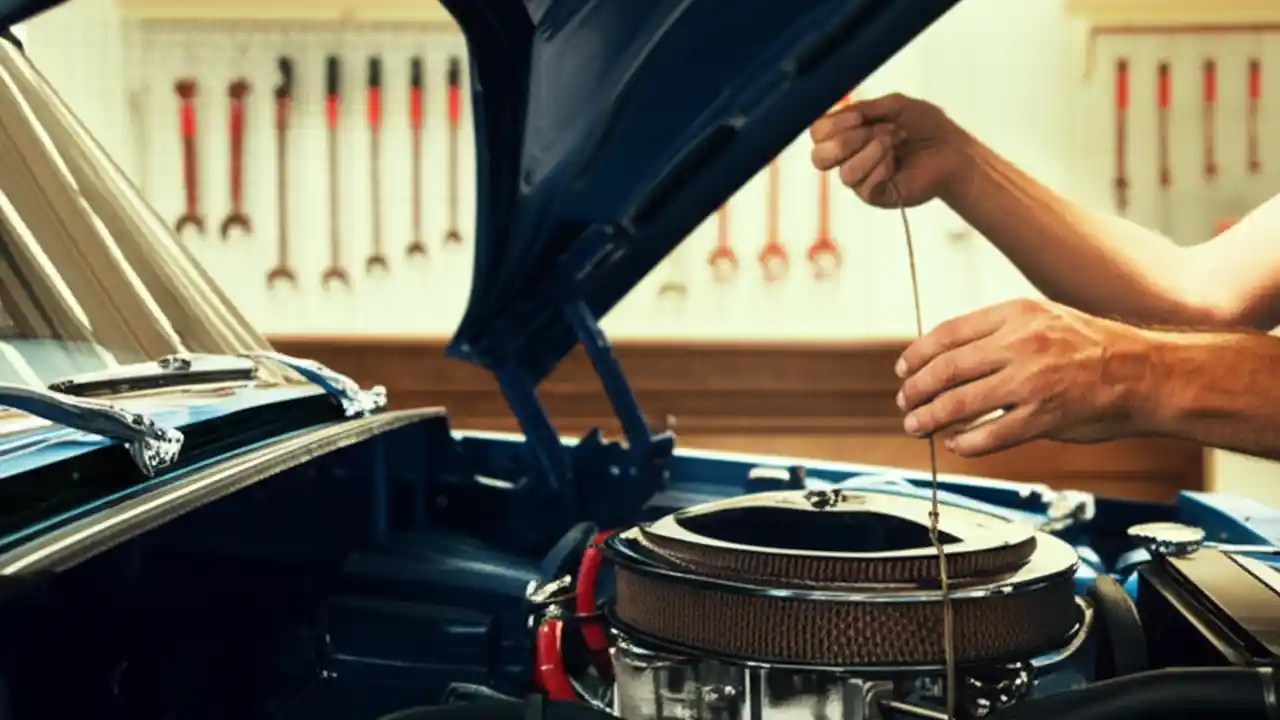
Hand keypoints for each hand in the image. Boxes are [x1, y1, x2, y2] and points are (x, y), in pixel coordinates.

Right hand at [809, 93, 969, 207]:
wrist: (952, 150)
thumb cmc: (927, 127)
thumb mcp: (894, 106)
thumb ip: (864, 108)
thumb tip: (841, 114)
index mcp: (850, 135)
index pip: (818, 134)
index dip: (831, 125)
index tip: (859, 116)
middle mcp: (850, 159)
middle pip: (819, 157)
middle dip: (845, 141)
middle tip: (873, 132)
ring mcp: (861, 180)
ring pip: (844, 173)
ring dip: (871, 151)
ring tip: (895, 142)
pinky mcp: (875, 196)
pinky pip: (863, 185)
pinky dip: (881, 167)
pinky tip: (897, 161)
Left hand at [894, 299, 1156, 455]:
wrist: (1149, 373)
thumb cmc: (1097, 348)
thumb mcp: (1046, 319)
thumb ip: (1001, 333)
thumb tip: (954, 355)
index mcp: (1017, 315)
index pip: (948, 333)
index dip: (918, 354)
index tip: (904, 369)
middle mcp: (1021, 344)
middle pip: (946, 369)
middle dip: (916, 389)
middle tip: (905, 401)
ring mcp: (1032, 382)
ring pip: (960, 403)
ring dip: (930, 417)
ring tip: (917, 425)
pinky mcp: (1044, 417)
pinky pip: (990, 434)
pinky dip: (965, 441)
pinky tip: (956, 442)